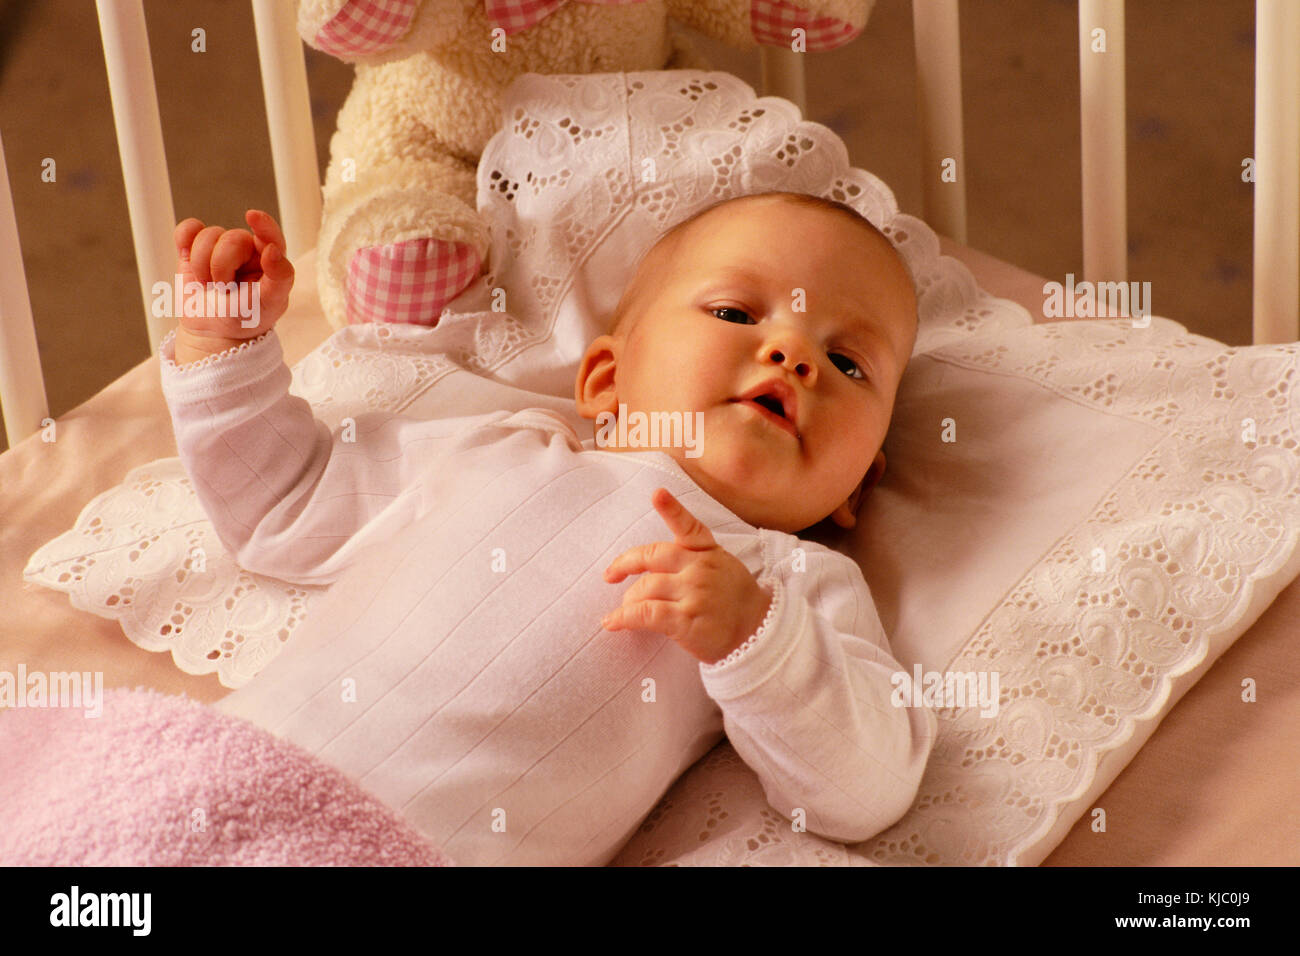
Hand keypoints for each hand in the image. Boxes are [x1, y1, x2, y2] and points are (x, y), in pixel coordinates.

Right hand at [172, 209, 294, 345]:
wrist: (213, 331)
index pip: (270, 235)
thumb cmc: (246, 317)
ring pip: (207, 235)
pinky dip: (184, 238)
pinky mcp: (194, 248)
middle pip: (231, 238)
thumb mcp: (270, 303)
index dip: (263, 224)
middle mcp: (246, 249)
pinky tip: (186, 255)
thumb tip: (274, 250)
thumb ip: (280, 277)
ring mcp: (219, 247)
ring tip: (210, 285)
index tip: (252, 216)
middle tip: (224, 288)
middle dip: (222, 266)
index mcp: (269, 259)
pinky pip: (188, 229)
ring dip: (202, 266)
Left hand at [602, 488, 772, 664]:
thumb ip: (694, 558)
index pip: (688, 527)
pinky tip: (612, 622)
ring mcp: (694, 593)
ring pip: (645, 588)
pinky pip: (645, 613)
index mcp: (708, 553)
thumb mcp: (723, 567)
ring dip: (628, 600)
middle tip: (610, 575)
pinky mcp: (686, 619)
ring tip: (625, 610)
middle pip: (651, 556)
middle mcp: (700, 569)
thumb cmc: (734, 602)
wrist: (758, 634)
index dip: (672, 509)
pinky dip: (623, 618)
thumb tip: (651, 568)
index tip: (658, 494)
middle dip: (625, 564)